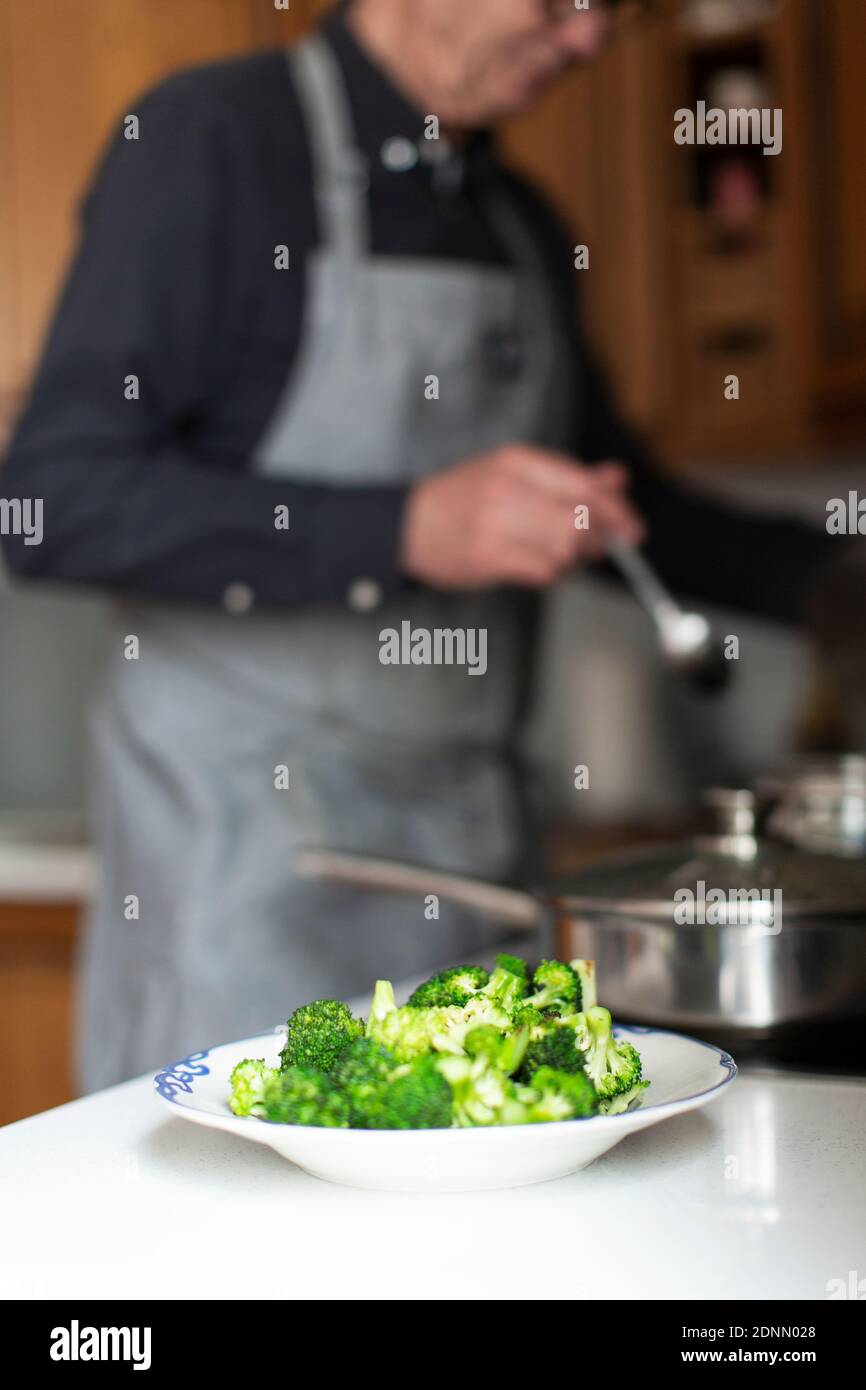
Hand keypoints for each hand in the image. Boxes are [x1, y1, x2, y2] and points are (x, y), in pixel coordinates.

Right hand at [400, 445, 644, 588]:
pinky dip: (553, 573)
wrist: (408, 524)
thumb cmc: (464, 500)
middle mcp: (508, 488)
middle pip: (580, 518)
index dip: (617, 511)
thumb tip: (618, 479)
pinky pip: (542, 570)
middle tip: (603, 549)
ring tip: (565, 558)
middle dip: (602, 540)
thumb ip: (569, 477)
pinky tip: (543, 567)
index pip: (584, 484)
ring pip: (565, 547)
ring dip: (576, 560)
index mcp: (519, 462)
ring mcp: (495, 523)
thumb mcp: (515, 475)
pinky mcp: (487, 556)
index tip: (633, 529)